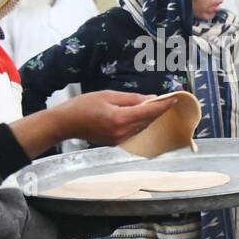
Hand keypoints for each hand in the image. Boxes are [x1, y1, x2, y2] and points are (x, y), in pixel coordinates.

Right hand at [10, 91, 173, 155]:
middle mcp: (122, 132)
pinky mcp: (116, 143)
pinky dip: (139, 123)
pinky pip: (134, 132)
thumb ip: (131, 99)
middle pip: (147, 120)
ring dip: (149, 117)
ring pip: (142, 127)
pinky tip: (140, 116)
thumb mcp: (107, 96)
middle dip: (157, 110)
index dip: (163, 105)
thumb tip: (150, 99)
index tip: (174, 98)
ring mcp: (119, 139)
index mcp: (120, 119)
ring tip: (154, 106)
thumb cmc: (82, 106)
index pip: (148, 112)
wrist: (65, 124)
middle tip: (166, 99)